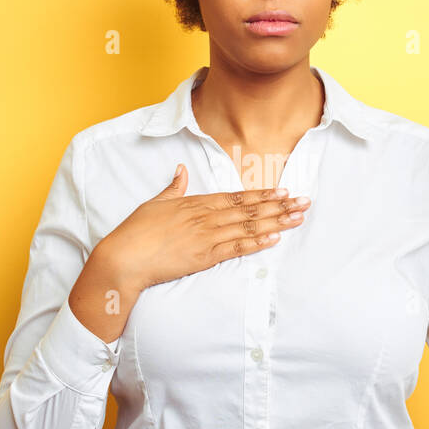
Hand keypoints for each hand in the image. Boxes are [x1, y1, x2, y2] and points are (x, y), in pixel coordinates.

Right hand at [99, 164, 310, 291]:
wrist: (124, 257)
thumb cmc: (136, 232)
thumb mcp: (155, 203)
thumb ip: (173, 187)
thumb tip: (182, 170)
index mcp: (196, 203)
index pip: (237, 197)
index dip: (262, 194)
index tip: (283, 191)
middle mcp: (205, 217)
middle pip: (250, 210)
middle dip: (280, 206)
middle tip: (304, 202)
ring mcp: (206, 236)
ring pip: (248, 227)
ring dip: (276, 222)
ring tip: (298, 218)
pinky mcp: (204, 257)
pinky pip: (235, 248)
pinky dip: (256, 242)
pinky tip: (275, 238)